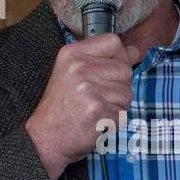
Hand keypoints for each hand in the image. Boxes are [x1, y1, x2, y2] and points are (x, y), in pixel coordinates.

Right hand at [25, 33, 139, 179]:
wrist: (45, 137)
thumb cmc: (61, 107)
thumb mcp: (72, 72)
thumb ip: (102, 59)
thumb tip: (134, 50)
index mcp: (73, 54)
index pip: (113, 42)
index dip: (119, 57)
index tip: (109, 72)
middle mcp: (80, 68)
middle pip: (125, 68)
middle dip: (118, 85)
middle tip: (97, 97)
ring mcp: (89, 90)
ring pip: (127, 92)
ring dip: (117, 105)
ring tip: (95, 110)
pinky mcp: (98, 111)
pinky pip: (123, 112)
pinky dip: (114, 120)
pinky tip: (96, 121)